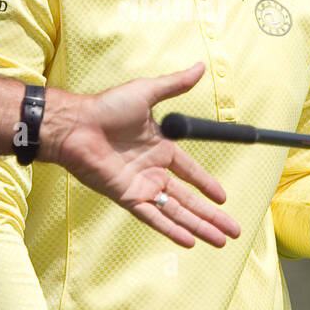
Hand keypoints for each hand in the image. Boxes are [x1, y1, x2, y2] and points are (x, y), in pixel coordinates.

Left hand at [38, 62, 238, 247]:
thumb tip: (199, 67)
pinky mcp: (127, 197)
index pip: (190, 172)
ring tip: (221, 241)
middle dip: (212, 215)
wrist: (76, 125)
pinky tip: (190, 242)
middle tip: (234, 230)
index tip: (224, 197)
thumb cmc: (105, 107)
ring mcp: (141, 186)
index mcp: (160, 148)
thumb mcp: (147, 92)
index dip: (207, 184)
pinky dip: (171, 230)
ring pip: (176, 212)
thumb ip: (175, 84)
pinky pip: (153, 217)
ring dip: (199, 226)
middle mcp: (153, 171)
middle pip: (189, 199)